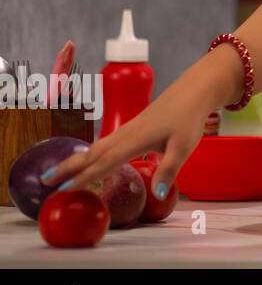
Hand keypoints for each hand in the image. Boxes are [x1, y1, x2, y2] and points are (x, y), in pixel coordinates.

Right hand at [39, 91, 211, 202]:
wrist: (193, 91)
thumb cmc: (189, 118)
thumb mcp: (184, 146)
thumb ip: (169, 169)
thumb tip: (158, 193)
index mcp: (134, 141)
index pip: (104, 163)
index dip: (83, 178)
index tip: (62, 190)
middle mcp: (125, 134)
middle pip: (91, 154)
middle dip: (67, 168)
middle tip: (44, 181)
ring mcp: (127, 129)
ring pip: (95, 146)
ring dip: (75, 159)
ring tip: (57, 171)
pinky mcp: (132, 127)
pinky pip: (104, 142)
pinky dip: (90, 152)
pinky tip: (88, 157)